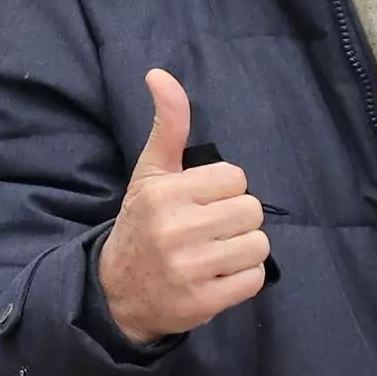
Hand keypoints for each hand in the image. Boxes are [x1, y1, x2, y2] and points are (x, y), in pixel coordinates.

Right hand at [96, 70, 270, 345]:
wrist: (118, 291)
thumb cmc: (144, 224)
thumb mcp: (151, 173)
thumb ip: (168, 126)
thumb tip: (160, 74)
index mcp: (166, 193)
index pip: (236, 178)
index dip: (224, 190)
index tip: (202, 202)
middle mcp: (176, 229)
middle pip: (252, 211)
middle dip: (237, 219)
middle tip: (211, 230)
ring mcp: (190, 268)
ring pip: (258, 245)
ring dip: (243, 250)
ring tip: (215, 253)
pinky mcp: (204, 302)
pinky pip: (255, 279)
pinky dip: (243, 278)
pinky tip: (217, 276)